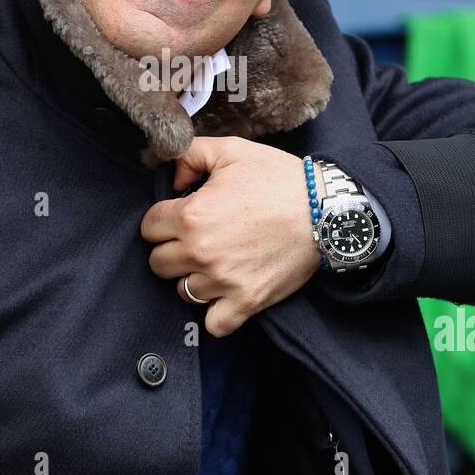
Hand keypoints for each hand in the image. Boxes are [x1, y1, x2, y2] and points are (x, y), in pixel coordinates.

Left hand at [140, 136, 322, 336]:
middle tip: (194, 240)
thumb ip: (190, 154)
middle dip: (171, 250)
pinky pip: (213, 324)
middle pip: (158, 263)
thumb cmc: (279, 179)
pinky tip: (224, 295)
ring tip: (213, 263)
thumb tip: (172, 176)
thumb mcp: (232, 150)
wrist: (326, 210)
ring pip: (182, 291)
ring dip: (192, 279)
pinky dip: (215, 313)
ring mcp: (223, 280)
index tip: (180, 218)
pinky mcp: (246, 301)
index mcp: (192, 214)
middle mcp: (201, 251)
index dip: (162, 220)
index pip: (148, 228)